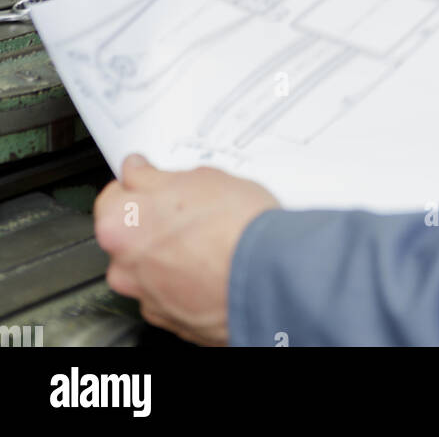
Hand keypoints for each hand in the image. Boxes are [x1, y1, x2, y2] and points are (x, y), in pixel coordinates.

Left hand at [94, 154, 278, 345]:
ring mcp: (147, 297)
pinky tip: (211, 266)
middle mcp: (124, 268)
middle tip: (189, 209)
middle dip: (153, 221)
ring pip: (150, 267)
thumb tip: (144, 174)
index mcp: (119, 225)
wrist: (266, 278)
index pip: (115, 193)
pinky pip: (169, 292)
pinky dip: (184, 281)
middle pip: (129, 234)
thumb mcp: (198, 177)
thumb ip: (156, 177)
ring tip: (207, 240)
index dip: (140, 184)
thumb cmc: (235, 228)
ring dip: (168, 254)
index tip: (154, 180)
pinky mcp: (171, 320)